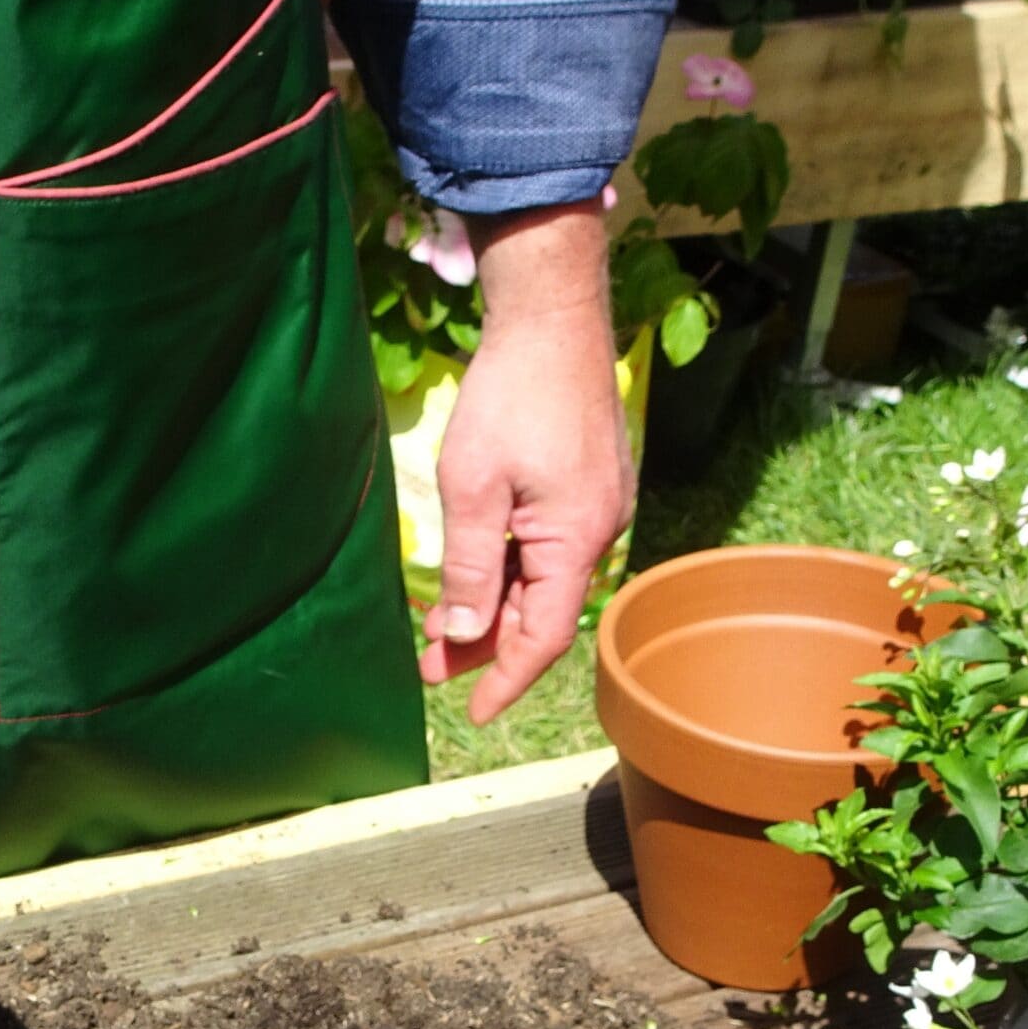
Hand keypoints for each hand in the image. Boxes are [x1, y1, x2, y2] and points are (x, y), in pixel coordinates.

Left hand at [418, 200, 635, 723]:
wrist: (553, 317)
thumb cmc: (511, 396)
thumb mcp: (472, 488)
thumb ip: (467, 566)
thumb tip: (461, 634)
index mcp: (575, 540)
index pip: (542, 637)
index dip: (505, 679)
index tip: (471, 711)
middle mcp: (599, 531)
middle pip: (541, 612)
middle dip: (484, 645)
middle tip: (427, 667)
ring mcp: (598, 507)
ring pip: (541, 580)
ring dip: (492, 606)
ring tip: (437, 630)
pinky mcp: (588, 485)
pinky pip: (548, 548)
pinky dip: (508, 570)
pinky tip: (472, 574)